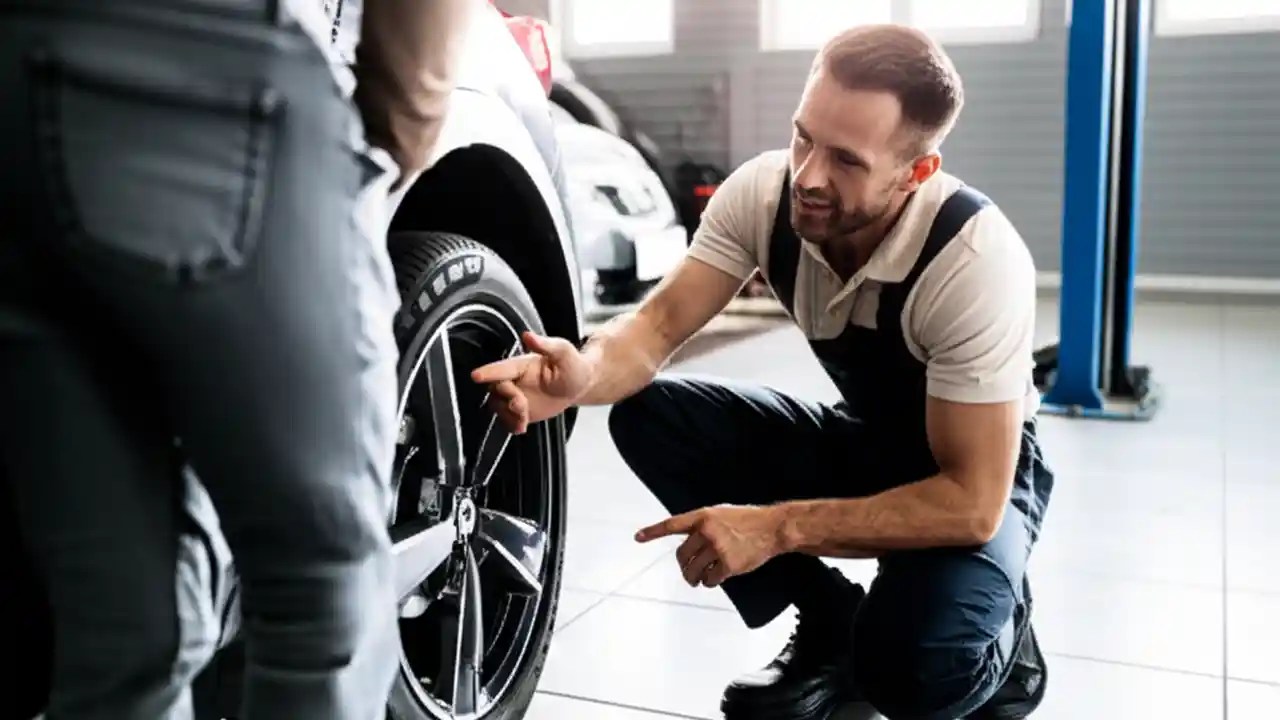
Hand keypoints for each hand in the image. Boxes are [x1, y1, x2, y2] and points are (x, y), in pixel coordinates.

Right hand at [470, 331, 591, 433]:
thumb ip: (545, 345)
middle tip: (521, 405)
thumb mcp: (563, 352)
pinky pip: (507, 421)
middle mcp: (514, 380)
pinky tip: (522, 427)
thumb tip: (527, 335)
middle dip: (506, 398)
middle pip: (496, 390)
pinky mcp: (520, 412)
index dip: (488, 372)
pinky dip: (511, 426)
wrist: (578, 385)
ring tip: (524, 418)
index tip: (475, 376)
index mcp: (521, 365)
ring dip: (508, 415)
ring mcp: (515, 396)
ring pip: (499, 407)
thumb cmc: (571, 364)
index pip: (501, 368)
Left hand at [635, 505, 785, 587]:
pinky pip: (710, 579)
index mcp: (703, 516)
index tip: (638, 537)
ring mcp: (717, 547)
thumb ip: (703, 525)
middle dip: (684, 566)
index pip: (672, 524)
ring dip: (694, 578)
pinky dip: (711, 582)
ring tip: (699, 579)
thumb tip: (690, 544)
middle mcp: (707, 531)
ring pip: (693, 570)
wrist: (772, 528)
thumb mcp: (721, 514)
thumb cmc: (748, 520)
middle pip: (681, 555)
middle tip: (689, 571)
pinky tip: (717, 578)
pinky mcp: (728, 564)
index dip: (653, 532)